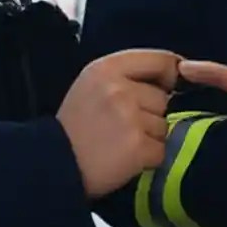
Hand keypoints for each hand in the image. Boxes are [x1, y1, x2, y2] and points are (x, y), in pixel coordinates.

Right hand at [57, 49, 180, 199]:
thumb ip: (126, 74)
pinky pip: (161, 150)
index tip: (170, 86)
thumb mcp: (92, 84)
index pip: (161, 60)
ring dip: (150, 138)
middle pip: (164, 98)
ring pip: (164, 126)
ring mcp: (130, 118)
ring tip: (121, 143)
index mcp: (107, 68)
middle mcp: (120, 88)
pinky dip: (148, 158)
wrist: (51, 165)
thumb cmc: (74, 125)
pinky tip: (125, 159)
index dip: (171, 75)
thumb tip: (175, 73)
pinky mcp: (137, 146)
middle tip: (122, 126)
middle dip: (151, 113)